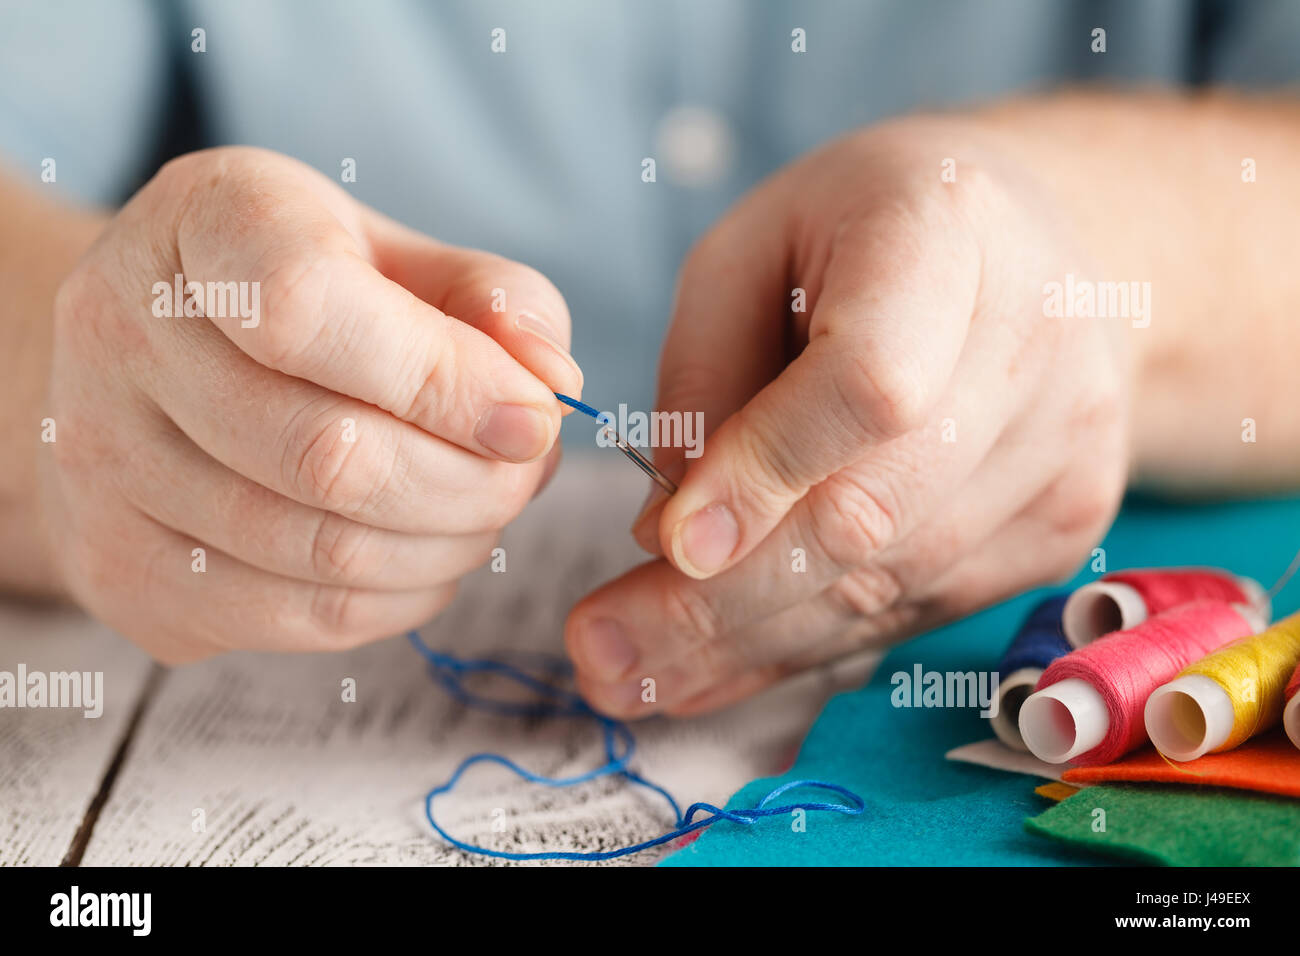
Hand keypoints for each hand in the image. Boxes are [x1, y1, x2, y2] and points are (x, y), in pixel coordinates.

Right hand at [39, 147, 581, 661]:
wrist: (155, 349)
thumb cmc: (306, 292)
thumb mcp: (403, 255)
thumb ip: (496, 302)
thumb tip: (551, 385)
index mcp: (199, 222)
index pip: (309, 312)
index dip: (445, 381)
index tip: (533, 418)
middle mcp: (121, 335)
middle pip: (328, 456)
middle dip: (473, 485)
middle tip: (525, 475)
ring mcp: (101, 462)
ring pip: (321, 553)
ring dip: (447, 546)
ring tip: (482, 510)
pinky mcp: (119, 568)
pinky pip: (298, 619)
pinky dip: (398, 599)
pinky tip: (423, 554)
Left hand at [565, 117, 1129, 716]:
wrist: (1031, 248)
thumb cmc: (862, 230)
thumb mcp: (748, 250)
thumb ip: (704, 378)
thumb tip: (664, 539)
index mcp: (949, 235)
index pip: (868, 385)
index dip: (766, 473)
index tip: (665, 543)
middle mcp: (1036, 348)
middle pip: (872, 513)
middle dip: (720, 602)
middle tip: (600, 649)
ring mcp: (1064, 448)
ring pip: (887, 584)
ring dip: (749, 644)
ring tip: (634, 673)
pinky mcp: (1063, 522)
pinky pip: (915, 607)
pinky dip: (807, 646)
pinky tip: (719, 668)